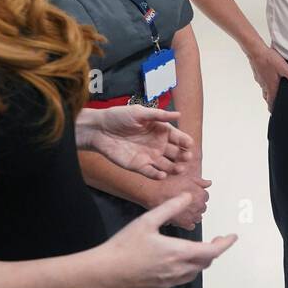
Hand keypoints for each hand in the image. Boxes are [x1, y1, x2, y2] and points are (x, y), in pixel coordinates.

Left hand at [82, 106, 197, 178]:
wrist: (99, 129)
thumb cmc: (118, 116)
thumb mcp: (139, 112)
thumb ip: (159, 115)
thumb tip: (179, 114)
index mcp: (161, 131)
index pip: (178, 138)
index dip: (185, 141)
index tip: (189, 144)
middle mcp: (158, 145)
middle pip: (176, 153)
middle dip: (183, 156)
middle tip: (187, 158)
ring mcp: (149, 156)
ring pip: (167, 165)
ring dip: (174, 168)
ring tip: (179, 169)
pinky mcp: (139, 166)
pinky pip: (151, 173)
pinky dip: (157, 175)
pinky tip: (162, 175)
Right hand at [95, 196, 235, 287]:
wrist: (104, 272)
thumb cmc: (124, 245)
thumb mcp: (147, 221)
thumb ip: (170, 208)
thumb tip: (187, 196)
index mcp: (179, 253)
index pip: (213, 251)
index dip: (225, 244)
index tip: (232, 237)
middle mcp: (178, 271)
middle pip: (205, 263)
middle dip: (214, 251)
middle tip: (216, 241)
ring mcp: (168, 283)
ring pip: (192, 273)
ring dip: (199, 262)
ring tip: (197, 251)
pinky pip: (177, 281)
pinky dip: (182, 270)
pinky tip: (172, 263)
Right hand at [138, 171, 210, 229]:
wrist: (153, 193)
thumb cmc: (168, 184)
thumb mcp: (185, 177)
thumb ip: (200, 181)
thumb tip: (209, 183)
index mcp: (201, 194)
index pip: (206, 197)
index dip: (198, 195)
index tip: (192, 195)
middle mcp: (199, 205)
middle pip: (202, 207)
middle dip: (196, 205)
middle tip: (187, 202)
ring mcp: (192, 215)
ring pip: (198, 217)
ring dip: (193, 214)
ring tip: (184, 210)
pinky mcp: (184, 223)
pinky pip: (191, 226)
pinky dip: (188, 222)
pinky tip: (182, 218)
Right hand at [247, 43, 287, 111]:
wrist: (255, 50)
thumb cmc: (268, 60)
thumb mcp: (284, 68)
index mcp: (270, 87)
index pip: (271, 102)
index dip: (273, 109)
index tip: (275, 114)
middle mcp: (264, 85)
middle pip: (267, 97)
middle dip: (271, 101)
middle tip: (275, 104)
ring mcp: (260, 79)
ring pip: (264, 89)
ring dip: (269, 92)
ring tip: (274, 91)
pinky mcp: (258, 73)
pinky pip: (262, 81)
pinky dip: (266, 83)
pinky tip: (269, 78)